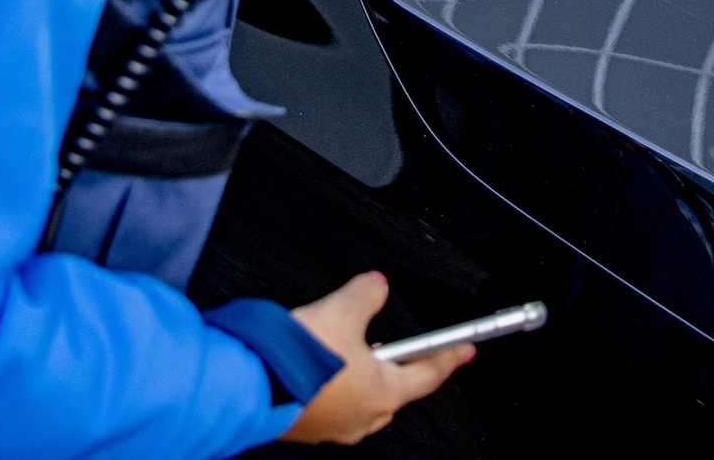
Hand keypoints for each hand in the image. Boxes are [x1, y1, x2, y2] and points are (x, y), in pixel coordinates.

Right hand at [283, 272, 472, 443]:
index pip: (429, 373)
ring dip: (361, 376)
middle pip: (393, 390)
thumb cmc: (296, 360)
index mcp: (382, 393)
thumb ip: (366, 294)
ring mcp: (333, 427)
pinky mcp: (306, 428)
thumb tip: (375, 286)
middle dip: (397, 366)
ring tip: (349, 349)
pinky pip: (332, 406)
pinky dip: (333, 386)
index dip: (449, 357)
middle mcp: (362, 417)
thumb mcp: (342, 309)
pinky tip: (318, 368)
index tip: (464, 350)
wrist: (249, 386)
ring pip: (361, 400)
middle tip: (402, 345)